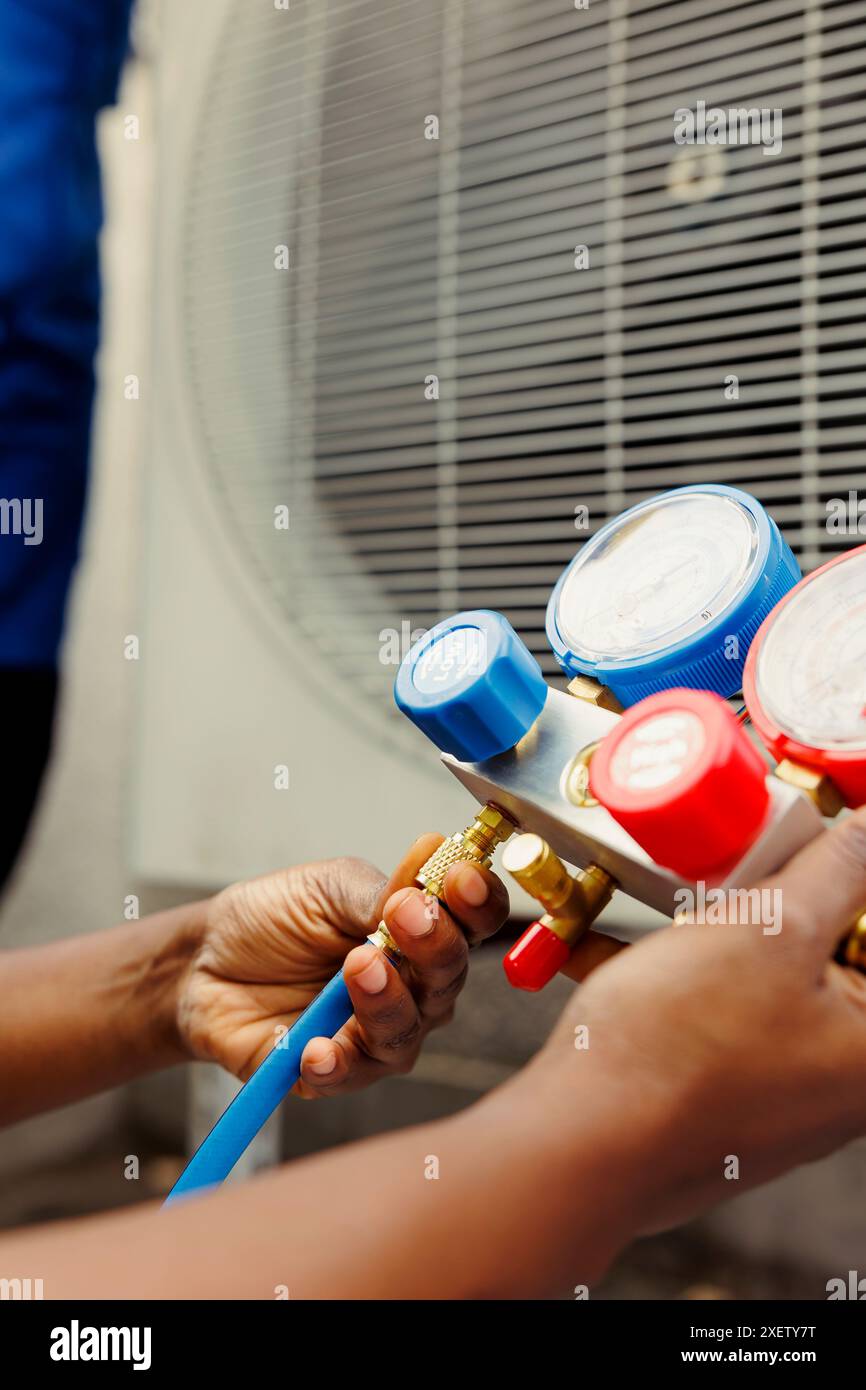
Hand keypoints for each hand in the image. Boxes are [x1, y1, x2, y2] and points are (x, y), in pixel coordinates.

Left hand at [175, 834, 508, 1094]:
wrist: (206, 960)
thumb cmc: (273, 919)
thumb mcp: (325, 887)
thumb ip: (379, 889)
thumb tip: (434, 853)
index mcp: (419, 932)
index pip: (473, 922)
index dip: (478, 902)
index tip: (460, 878)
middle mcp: (412, 988)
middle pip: (450, 977)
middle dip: (435, 945)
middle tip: (405, 916)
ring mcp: (376, 1034)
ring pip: (406, 1030)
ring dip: (387, 1000)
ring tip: (356, 966)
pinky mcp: (334, 1072)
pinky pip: (348, 1075)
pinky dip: (335, 1061)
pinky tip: (315, 1045)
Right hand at [522, 805, 865, 1240]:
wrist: (580, 1140)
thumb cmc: (678, 1052)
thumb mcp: (769, 927)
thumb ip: (836, 870)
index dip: (852, 886)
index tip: (819, 851)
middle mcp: (840, 1082)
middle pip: (832, 957)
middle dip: (784, 897)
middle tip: (744, 861)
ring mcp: (778, 1094)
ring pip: (765, 980)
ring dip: (720, 928)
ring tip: (675, 894)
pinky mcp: (720, 1097)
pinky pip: (712, 1015)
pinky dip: (672, 974)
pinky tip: (610, 943)